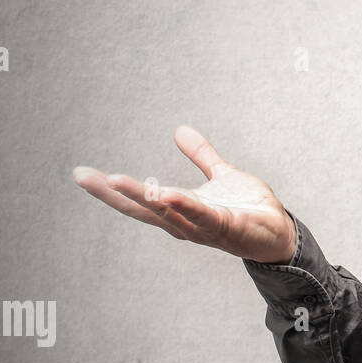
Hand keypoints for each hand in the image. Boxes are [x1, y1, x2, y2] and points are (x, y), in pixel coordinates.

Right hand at [73, 125, 297, 263]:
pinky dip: (184, 206)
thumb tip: (179, 130)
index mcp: (180, 209)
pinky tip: (166, 195)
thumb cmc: (248, 209)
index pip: (138, 199)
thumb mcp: (222, 175)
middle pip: (142, 208)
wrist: (280, 232)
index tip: (81, 173)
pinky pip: (202, 216)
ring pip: (167, 212)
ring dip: (142, 197)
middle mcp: (185, 222)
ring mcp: (203, 227)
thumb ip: (201, 155)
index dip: (110, 188)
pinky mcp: (226, 227)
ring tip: (115, 180)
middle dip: (112, 193)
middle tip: (82, 176)